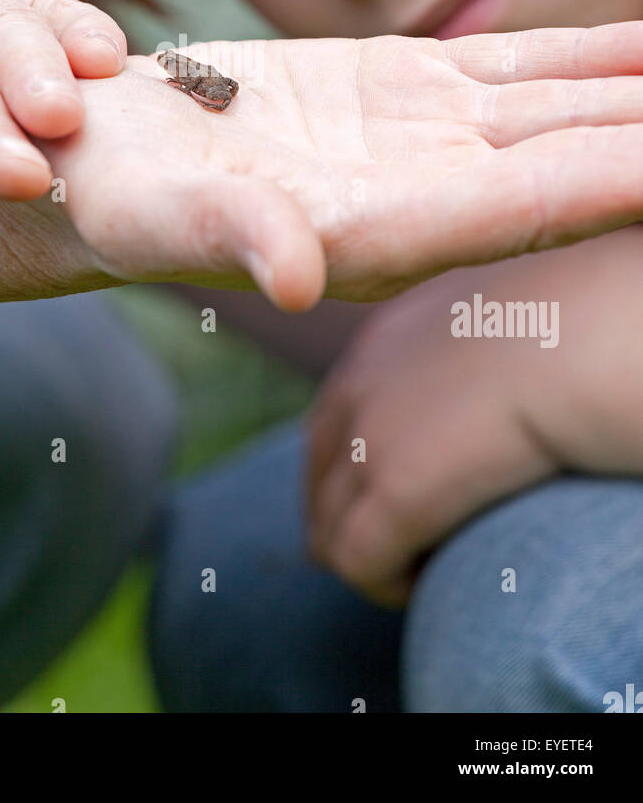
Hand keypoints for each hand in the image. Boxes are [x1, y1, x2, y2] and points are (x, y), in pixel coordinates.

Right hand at [36, 27, 642, 309]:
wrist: (106, 156)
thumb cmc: (121, 197)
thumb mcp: (160, 209)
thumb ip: (235, 229)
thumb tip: (291, 276)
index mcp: (381, 232)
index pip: (530, 207)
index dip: (617, 182)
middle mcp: (425, 193)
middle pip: (575, 162)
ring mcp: (426, 138)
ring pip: (565, 109)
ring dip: (639, 92)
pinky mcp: (408, 85)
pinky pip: (522, 64)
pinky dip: (591, 53)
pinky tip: (642, 43)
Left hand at [307, 228, 642, 606]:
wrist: (586, 335)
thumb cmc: (576, 327)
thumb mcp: (501, 320)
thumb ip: (473, 349)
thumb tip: (496, 385)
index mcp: (386, 338)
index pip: (335, 417)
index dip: (346, 469)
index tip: (370, 506)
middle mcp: (360, 383)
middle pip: (318, 476)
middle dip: (339, 523)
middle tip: (381, 559)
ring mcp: (370, 436)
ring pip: (331, 528)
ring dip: (371, 560)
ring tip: (425, 575)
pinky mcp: (395, 489)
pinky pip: (359, 563)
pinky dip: (388, 585)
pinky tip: (433, 585)